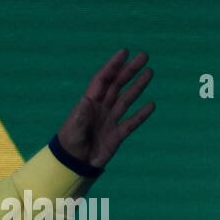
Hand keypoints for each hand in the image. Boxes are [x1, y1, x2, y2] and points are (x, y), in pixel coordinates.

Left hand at [56, 49, 154, 169]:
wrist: (72, 167)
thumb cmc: (68, 146)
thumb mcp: (73, 130)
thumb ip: (81, 116)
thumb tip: (87, 100)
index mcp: (88, 104)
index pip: (103, 80)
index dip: (113, 66)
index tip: (124, 52)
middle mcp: (100, 109)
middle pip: (117, 85)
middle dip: (129, 71)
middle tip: (144, 56)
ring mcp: (109, 121)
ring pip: (127, 100)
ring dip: (138, 86)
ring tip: (149, 72)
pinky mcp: (116, 136)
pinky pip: (131, 122)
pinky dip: (141, 115)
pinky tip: (151, 105)